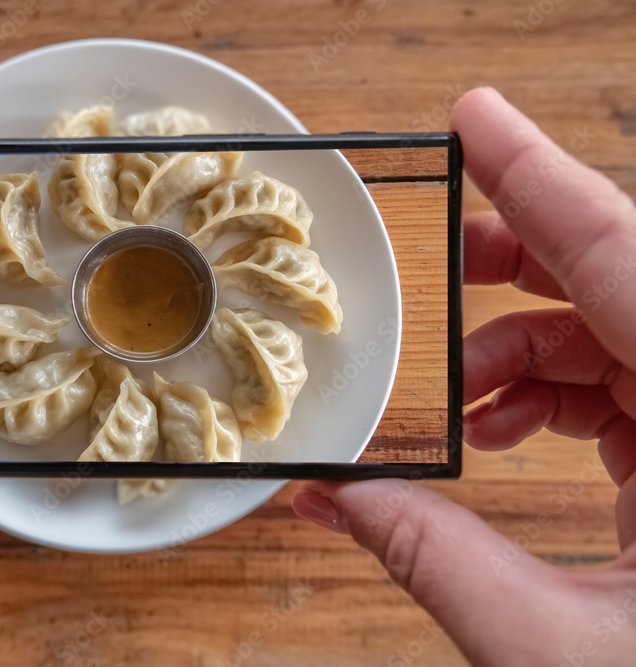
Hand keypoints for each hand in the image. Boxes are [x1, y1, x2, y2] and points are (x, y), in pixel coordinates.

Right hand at [293, 87, 635, 665]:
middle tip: (446, 254)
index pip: (625, 262)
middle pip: (625, 282)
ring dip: (530, 348)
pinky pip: (634, 383)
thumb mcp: (555, 649)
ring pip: (623, 332)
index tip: (478, 119)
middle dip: (526, 260)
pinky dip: (560, 391)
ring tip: (461, 401)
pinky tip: (507, 430)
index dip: (543, 182)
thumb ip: (433, 561)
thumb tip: (327, 500)